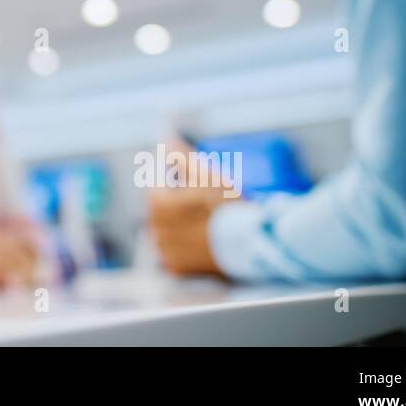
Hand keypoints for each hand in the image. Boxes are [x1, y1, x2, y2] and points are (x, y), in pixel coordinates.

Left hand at [146, 138, 228, 276]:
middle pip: (163, 207)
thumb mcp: (204, 173)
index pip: (158, 181)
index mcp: (156, 204)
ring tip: (207, 223)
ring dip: (181, 224)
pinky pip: (176, 251)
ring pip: (169, 229)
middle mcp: (154, 229)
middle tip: (205, 204)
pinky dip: (186, 245)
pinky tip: (204, 240)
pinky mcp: (176, 269)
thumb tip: (164, 136)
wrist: (250, 244)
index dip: (178, 178)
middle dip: (179, 202)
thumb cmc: (227, 206)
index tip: (196, 184)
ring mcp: (164, 252)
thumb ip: (179, 154)